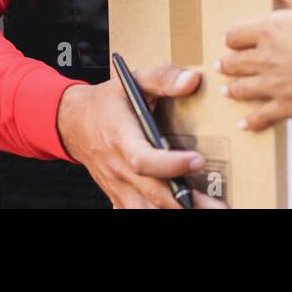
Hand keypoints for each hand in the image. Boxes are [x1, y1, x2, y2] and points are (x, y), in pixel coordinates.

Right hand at [56, 64, 225, 208]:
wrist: (73, 122)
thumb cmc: (108, 101)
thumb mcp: (134, 79)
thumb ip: (163, 77)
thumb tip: (192, 81)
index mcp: (122, 138)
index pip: (143, 159)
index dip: (170, 164)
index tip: (199, 160)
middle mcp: (119, 168)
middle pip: (152, 193)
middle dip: (186, 202)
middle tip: (218, 205)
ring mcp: (119, 186)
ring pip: (146, 209)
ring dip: (176, 212)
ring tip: (209, 210)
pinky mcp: (120, 196)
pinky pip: (138, 212)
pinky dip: (159, 214)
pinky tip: (184, 210)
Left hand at [220, 0, 291, 130]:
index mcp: (271, 30)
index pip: (238, 33)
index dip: (232, 36)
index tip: (231, 38)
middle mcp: (266, 58)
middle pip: (236, 61)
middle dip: (227, 63)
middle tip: (221, 65)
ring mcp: (275, 84)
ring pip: (243, 89)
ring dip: (233, 89)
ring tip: (227, 91)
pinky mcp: (288, 106)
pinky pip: (262, 116)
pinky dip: (251, 122)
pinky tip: (245, 124)